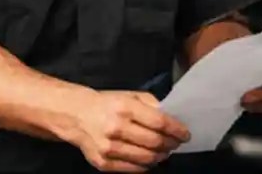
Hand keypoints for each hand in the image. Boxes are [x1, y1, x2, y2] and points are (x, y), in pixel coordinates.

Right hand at [65, 90, 191, 171]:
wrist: (76, 115)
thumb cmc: (106, 104)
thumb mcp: (128, 95)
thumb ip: (150, 104)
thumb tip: (172, 118)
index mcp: (124, 107)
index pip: (159, 122)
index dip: (176, 130)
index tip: (185, 134)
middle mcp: (116, 128)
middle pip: (154, 142)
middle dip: (171, 144)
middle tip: (176, 143)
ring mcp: (108, 148)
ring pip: (146, 158)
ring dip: (160, 156)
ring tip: (164, 152)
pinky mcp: (103, 163)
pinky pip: (132, 168)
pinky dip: (146, 166)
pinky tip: (150, 159)